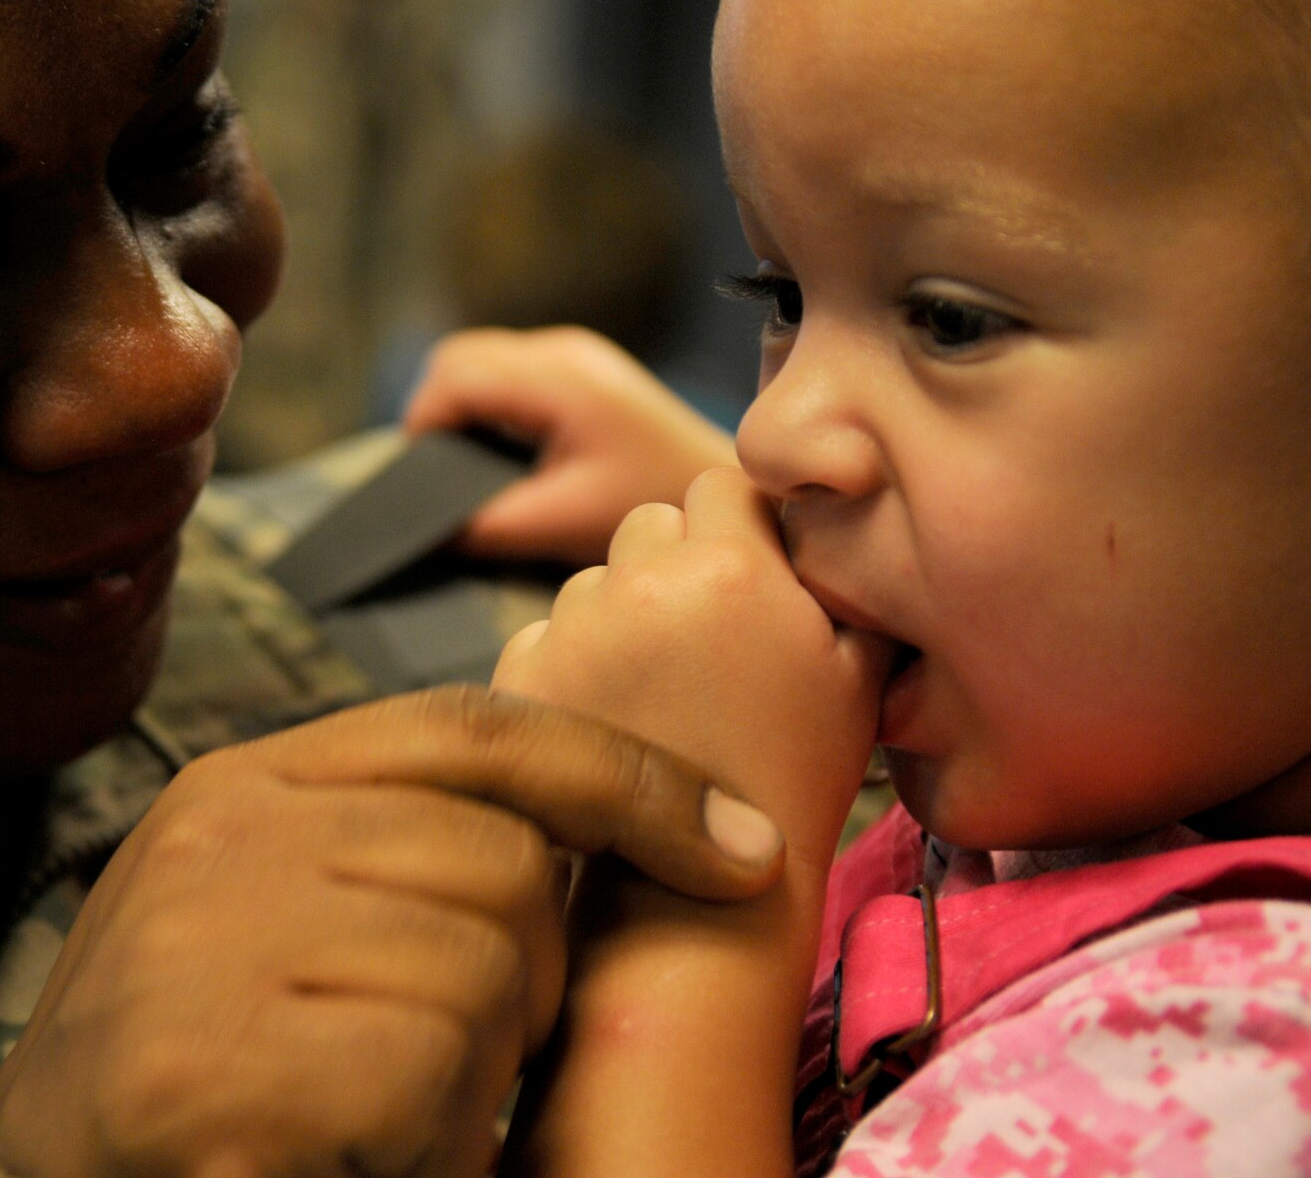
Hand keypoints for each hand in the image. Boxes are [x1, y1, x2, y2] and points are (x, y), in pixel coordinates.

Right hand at [0, 686, 783, 1177]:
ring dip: (474, 1074)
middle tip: (445, 1065)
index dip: (628, 777)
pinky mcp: (213, 1067)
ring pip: (485, 965)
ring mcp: (208, 942)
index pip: (476, 729)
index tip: (736, 843)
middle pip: (502, 861)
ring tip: (380, 1115)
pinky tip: (353, 1154)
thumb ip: (396, 848)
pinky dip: (428, 1135)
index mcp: (244, 786)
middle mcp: (223, 837)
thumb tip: (589, 832)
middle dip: (527, 979)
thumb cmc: (192, 1057)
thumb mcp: (277, 912)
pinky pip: (429, 1069)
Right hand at [403, 327, 734, 567]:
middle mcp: (563, 350)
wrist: (727, 488)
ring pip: (477, 357)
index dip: (422, 423)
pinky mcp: (579, 365)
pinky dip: (485, 402)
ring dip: (458, 404)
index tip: (414, 477)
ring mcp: (573, 352)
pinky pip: (506, 368)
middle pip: (458, 356)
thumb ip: (489, 524)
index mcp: (560, 380)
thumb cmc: (654, 503)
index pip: (455, 376)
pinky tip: (497, 450)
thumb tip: (427, 529)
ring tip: (459, 465)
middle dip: (433, 410)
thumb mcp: (563, 521)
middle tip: (432, 474)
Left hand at [491, 469, 888, 862]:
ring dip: (622, 611)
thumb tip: (843, 532)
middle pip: (652, 521)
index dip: (743, 527)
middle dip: (678, 560)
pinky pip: (549, 632)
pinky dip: (574, 662)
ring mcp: (573, 629)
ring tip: (660, 692)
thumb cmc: (794, 782)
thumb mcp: (856, 678)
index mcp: (730, 570)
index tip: (754, 575)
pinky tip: (614, 718)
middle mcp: (641, 585)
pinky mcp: (524, 672)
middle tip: (706, 635)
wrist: (701, 895)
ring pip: (595, 578)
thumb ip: (847, 586)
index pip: (724, 485)